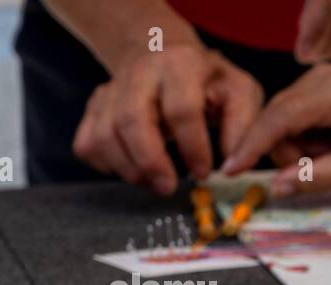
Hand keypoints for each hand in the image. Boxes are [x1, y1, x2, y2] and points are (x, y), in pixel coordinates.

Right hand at [74, 41, 262, 193]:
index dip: (193, 147)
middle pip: (131, 120)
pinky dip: (107, 166)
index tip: (204, 173)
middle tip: (168, 188)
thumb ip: (243, 128)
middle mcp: (140, 73)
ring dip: (130, 169)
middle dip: (150, 162)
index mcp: (181, 65)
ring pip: (104, 135)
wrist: (161, 50)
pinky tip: (134, 169)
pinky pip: (87, 143)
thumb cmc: (208, 81)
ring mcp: (111, 89)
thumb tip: (233, 168)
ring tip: (155, 182)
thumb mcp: (240, 93)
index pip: (181, 109)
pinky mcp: (94, 106)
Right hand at [221, 64, 330, 195]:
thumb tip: (278, 188)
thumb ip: (320, 177)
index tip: (232, 168)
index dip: (253, 144)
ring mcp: (314, 81)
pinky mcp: (312, 90)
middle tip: (322, 168)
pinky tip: (327, 147)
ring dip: (298, 151)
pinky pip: (289, 123)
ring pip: (279, 125)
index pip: (281, 116)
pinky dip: (303, 143)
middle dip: (288, 154)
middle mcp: (319, 78)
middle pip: (275, 121)